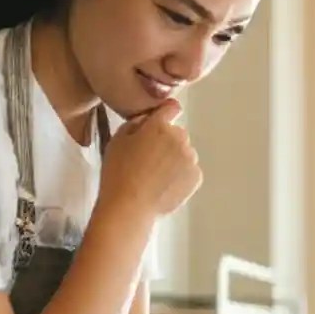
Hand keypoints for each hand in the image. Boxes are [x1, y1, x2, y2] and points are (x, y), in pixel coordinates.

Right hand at [98, 99, 201, 217]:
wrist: (130, 205)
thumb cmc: (118, 172)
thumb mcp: (118, 140)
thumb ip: (135, 123)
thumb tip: (148, 119)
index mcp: (159, 126)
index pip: (171, 108)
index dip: (166, 113)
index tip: (162, 121)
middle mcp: (179, 138)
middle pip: (178, 134)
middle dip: (167, 141)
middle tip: (150, 159)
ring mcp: (190, 158)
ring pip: (185, 153)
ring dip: (175, 159)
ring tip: (157, 175)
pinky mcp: (196, 176)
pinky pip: (190, 171)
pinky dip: (181, 176)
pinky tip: (165, 185)